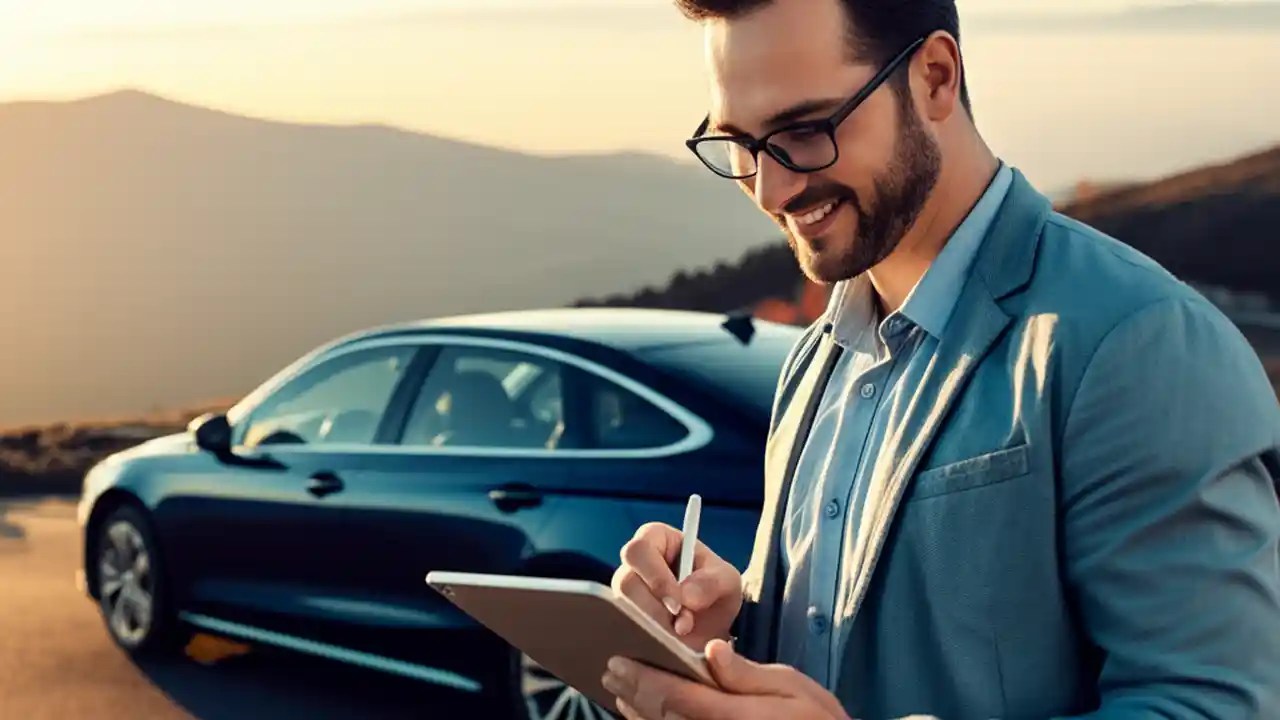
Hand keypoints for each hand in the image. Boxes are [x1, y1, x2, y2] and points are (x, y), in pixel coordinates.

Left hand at [601, 638, 850, 719]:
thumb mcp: (792, 687)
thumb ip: (747, 673)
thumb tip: (712, 650)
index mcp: (734, 716)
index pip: (676, 696)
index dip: (643, 678)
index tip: (619, 660)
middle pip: (661, 717)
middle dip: (633, 692)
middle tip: (611, 671)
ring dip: (637, 712)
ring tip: (621, 689)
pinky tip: (643, 713)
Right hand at [611, 522, 742, 651]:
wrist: (713, 624)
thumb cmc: (716, 589)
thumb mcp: (726, 581)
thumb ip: (711, 583)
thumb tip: (686, 597)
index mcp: (655, 539)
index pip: (639, 550)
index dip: (655, 576)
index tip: (678, 604)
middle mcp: (632, 565)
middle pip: (625, 584)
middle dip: (655, 611)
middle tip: (682, 627)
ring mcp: (623, 595)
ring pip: (622, 612)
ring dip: (654, 630)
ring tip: (682, 638)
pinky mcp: (623, 621)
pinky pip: (624, 633)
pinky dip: (646, 644)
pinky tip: (668, 649)